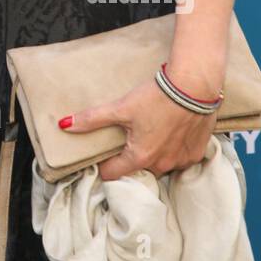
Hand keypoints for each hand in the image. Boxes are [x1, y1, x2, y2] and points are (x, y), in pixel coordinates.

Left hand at [59, 76, 218, 181]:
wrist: (193, 86)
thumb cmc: (156, 97)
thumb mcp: (120, 107)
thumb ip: (92, 119)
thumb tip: (64, 125)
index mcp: (139, 158)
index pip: (112, 174)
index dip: (103, 164)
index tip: (102, 154)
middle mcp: (161, 165)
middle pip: (137, 170)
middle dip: (130, 160)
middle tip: (127, 139)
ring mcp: (181, 161)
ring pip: (161, 166)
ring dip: (153, 155)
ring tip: (150, 134)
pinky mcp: (196, 153)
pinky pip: (180, 159)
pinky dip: (174, 150)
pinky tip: (170, 133)